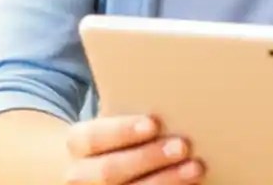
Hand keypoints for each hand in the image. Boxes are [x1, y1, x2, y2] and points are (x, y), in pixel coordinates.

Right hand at [64, 115, 203, 183]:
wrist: (89, 167)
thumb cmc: (114, 137)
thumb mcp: (112, 122)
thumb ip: (130, 114)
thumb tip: (170, 96)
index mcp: (77, 143)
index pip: (94, 137)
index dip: (123, 131)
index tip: (154, 123)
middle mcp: (79, 174)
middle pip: (110, 171)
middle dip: (148, 158)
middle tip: (182, 145)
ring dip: (164, 181)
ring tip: (195, 168)